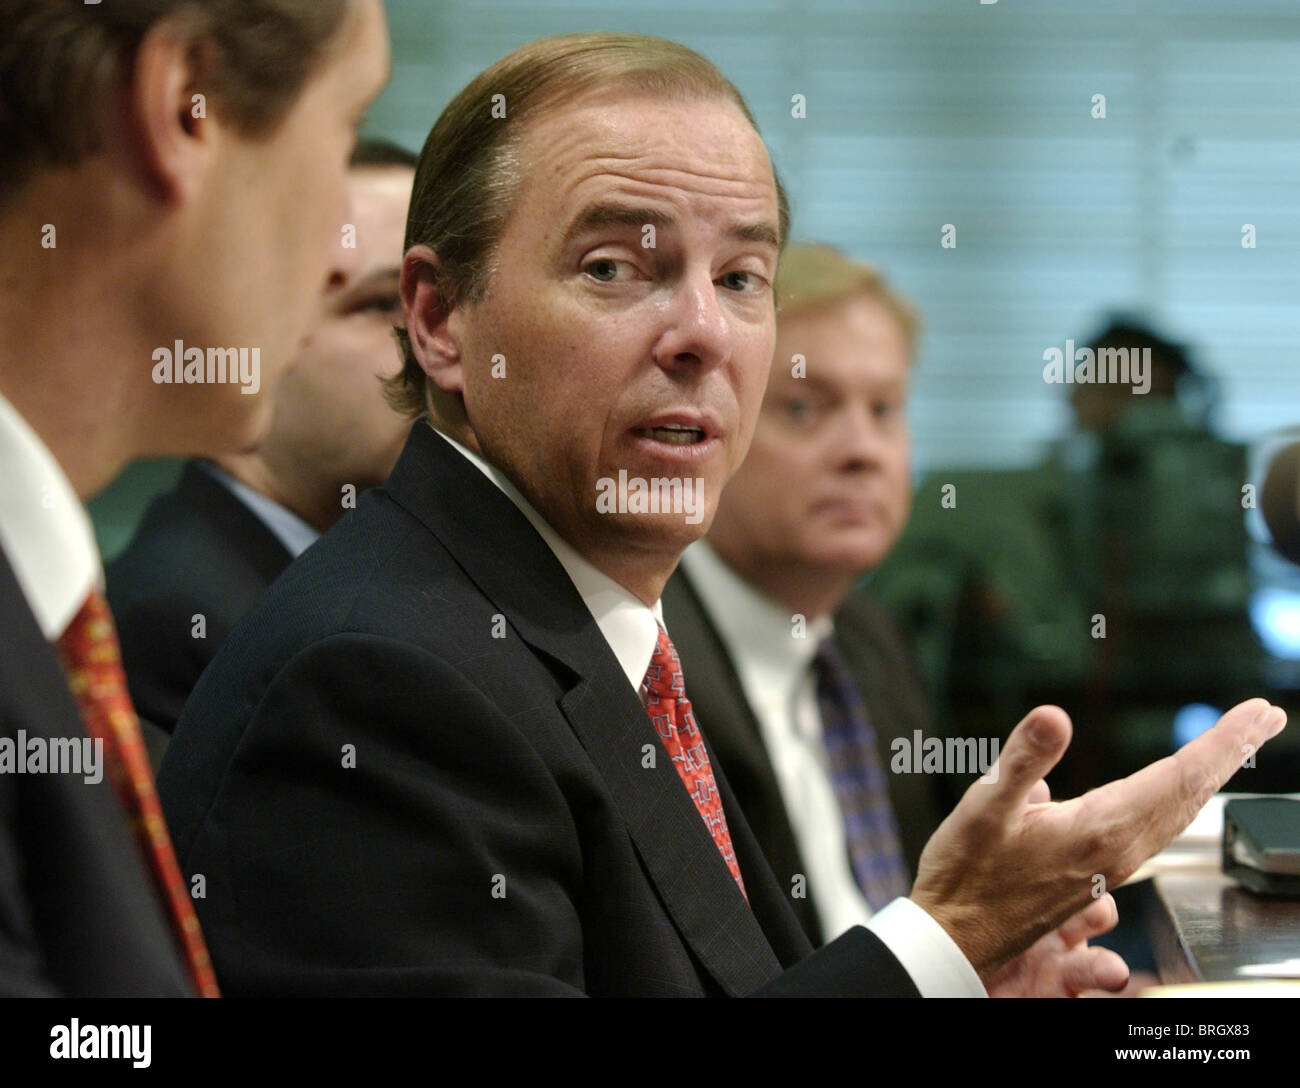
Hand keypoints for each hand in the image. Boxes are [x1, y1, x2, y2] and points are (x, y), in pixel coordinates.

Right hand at [910, 698, 1285, 979]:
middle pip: (1190, 796)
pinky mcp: (1096, 876)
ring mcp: (1110, 868)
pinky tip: (1170, 790)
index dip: (1222, 741)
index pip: (1179, 778)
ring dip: (1208, 776)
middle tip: (1264, 718)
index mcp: (1099, 830)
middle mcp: (1117, 852)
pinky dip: (1177, 799)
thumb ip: (1023, 761)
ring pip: (1177, 815)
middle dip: (1230, 753)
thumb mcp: (984, 808)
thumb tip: (1053, 716)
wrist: (954, 940)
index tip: (1259, 713)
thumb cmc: (964, 876)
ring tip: (1230, 747)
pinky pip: (1155, 830)